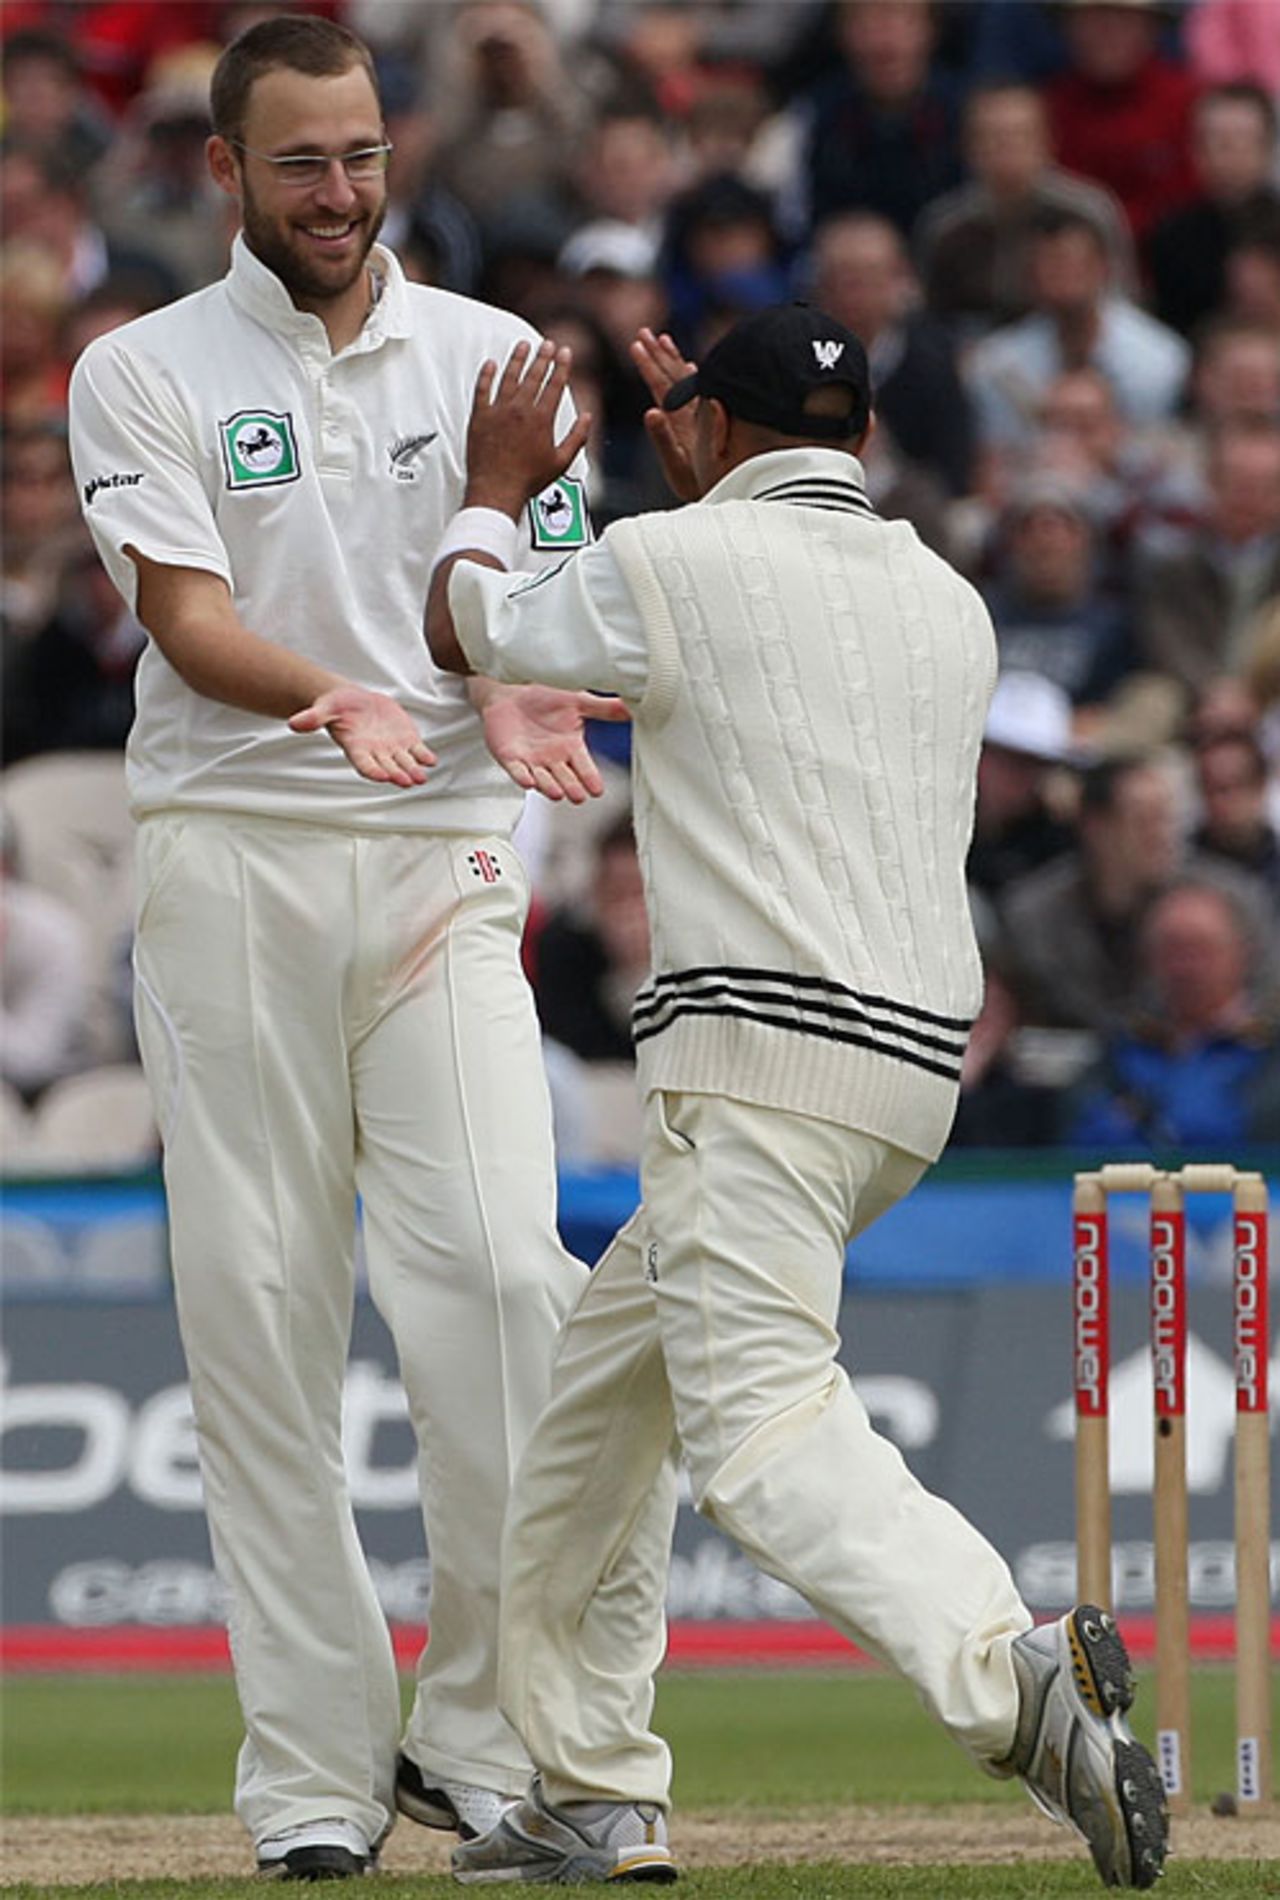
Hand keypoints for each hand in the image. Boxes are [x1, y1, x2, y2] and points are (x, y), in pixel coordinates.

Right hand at [289, 686, 436, 786]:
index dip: (372, 771)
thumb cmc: (338, 707)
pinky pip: (417, 751)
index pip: (364, 764)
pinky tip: (431, 760)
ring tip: (421, 777)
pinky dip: (424, 756)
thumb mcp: (324, 708)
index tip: (381, 776)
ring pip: (405, 763)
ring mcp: (392, 747)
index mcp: (356, 748)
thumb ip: (312, 718)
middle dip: (397, 774)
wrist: (355, 701)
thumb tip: (293, 723)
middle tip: (406, 781)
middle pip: (387, 767)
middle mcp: (376, 752)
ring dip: (413, 770)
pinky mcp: (406, 739)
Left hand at [464, 339, 591, 518]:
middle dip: (542, 357)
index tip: (564, 353)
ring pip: (509, 377)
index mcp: (541, 419)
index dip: (561, 366)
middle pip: (533, 376)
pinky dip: (486, 375)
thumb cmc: (528, 480)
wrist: (497, 490)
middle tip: (547, 344)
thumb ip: (577, 437)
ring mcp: (498, 411)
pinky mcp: (480, 417)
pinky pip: (482, 389)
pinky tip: (491, 364)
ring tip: (523, 345)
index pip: (554, 385)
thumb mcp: (561, 462)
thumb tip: (587, 417)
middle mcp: (520, 410)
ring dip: (517, 359)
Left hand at [475, 680, 628, 803]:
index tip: (598, 790)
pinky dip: (522, 777)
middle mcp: (553, 759)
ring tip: (558, 793)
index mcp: (571, 748)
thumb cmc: (545, 696)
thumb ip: (604, 709)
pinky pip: (517, 771)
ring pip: (543, 780)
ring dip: (549, 787)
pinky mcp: (510, 758)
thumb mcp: (577, 701)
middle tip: (578, 795)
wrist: (511, 688)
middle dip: (572, 788)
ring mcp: (532, 761)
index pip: (585, 769)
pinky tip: (529, 780)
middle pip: (566, 780)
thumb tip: (632, 709)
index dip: (591, 779)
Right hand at [631, 326, 699, 501]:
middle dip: (658, 354)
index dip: (649, 365)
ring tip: (663, 339)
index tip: (636, 345)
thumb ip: (664, 440)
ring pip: (687, 378)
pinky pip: (700, 389)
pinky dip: (691, 374)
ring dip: (673, 358)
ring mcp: (704, 415)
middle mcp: (695, 413)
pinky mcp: (710, 421)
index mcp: (684, 420)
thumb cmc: (701, 486)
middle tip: (643, 333)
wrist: (734, 491)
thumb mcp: (678, 467)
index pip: (663, 385)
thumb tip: (650, 411)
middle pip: (674, 375)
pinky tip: (692, 366)